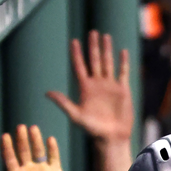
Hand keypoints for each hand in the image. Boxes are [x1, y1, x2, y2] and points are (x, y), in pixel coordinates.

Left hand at [0, 125, 67, 170]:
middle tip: (19, 127)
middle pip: (23, 151)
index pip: (10, 158)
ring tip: (32, 128)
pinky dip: (52, 148)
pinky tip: (50, 139)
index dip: (7, 147)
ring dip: (35, 139)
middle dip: (21, 139)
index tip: (4, 136)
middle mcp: (28, 170)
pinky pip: (53, 157)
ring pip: (38, 151)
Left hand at [47, 30, 133, 144]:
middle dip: (93, 46)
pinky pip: (122, 73)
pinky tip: (122, 51)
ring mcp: (110, 86)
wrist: (112, 137)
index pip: (80, 66)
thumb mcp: (76, 115)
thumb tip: (47, 93)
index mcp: (85, 88)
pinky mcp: (122, 90)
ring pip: (108, 63)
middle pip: (94, 60)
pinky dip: (123, 62)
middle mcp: (97, 84)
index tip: (74, 41)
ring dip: (107, 50)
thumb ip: (63, 103)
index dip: (76, 54)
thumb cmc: (93, 129)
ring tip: (106, 36)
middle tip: (92, 32)